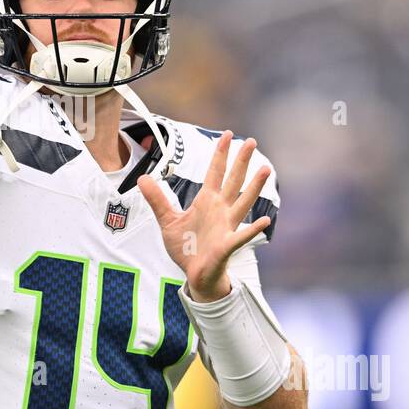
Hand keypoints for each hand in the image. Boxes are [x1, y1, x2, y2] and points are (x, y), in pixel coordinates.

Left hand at [137, 130, 271, 301]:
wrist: (194, 274)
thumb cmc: (186, 247)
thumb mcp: (167, 220)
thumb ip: (157, 199)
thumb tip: (143, 178)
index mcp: (206, 202)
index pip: (215, 172)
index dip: (220, 153)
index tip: (227, 134)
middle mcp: (220, 210)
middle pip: (233, 180)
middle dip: (241, 161)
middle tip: (251, 141)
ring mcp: (226, 226)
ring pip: (243, 202)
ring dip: (254, 187)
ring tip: (265, 170)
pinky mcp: (227, 245)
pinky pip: (241, 236)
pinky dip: (252, 229)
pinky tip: (264, 221)